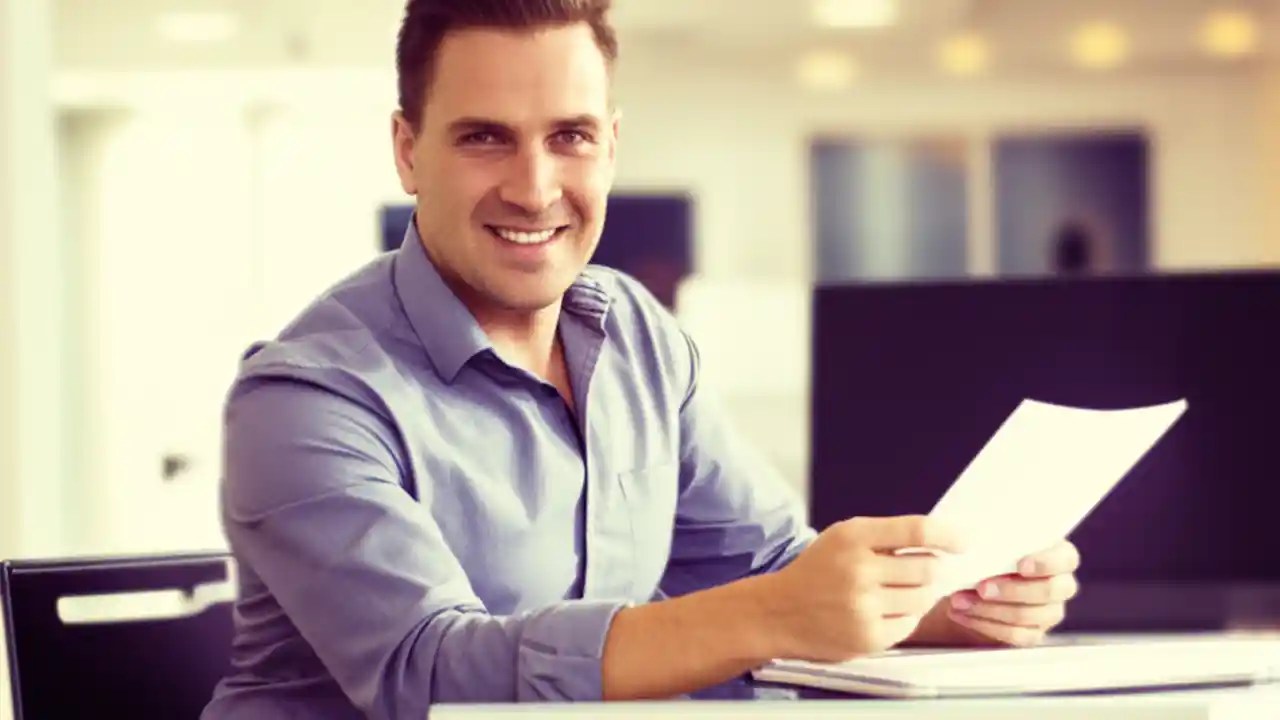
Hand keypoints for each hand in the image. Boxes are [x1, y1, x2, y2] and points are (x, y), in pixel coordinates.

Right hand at [760, 516, 965, 661]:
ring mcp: (863, 607)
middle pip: (928, 568)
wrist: (778, 612)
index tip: (965, 540)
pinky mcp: (869, 637)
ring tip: (895, 592)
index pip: (916, 531)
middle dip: (930, 569)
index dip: (947, 535)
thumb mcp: (843, 538)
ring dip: (919, 594)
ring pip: (923, 598)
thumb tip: (941, 544)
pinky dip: (904, 617)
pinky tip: (882, 611)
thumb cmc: (817, 571)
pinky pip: (910, 624)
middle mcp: (859, 570)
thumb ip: (886, 537)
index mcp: (853, 537)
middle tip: (916, 571)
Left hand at [927, 541, 1080, 647]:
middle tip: (980, 587)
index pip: (1066, 559)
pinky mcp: (1033, 634)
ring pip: (1027, 616)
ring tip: (959, 600)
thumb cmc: (985, 554)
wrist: (970, 585)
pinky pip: (1015, 636)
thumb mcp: (991, 540)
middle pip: (1049, 591)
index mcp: (1058, 555)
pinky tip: (962, 614)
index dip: (1045, 563)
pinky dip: (984, 624)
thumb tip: (977, 534)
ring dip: (989, 609)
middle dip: (1011, 590)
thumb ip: (997, 537)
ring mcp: (1049, 612)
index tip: (1020, 565)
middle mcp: (1061, 585)